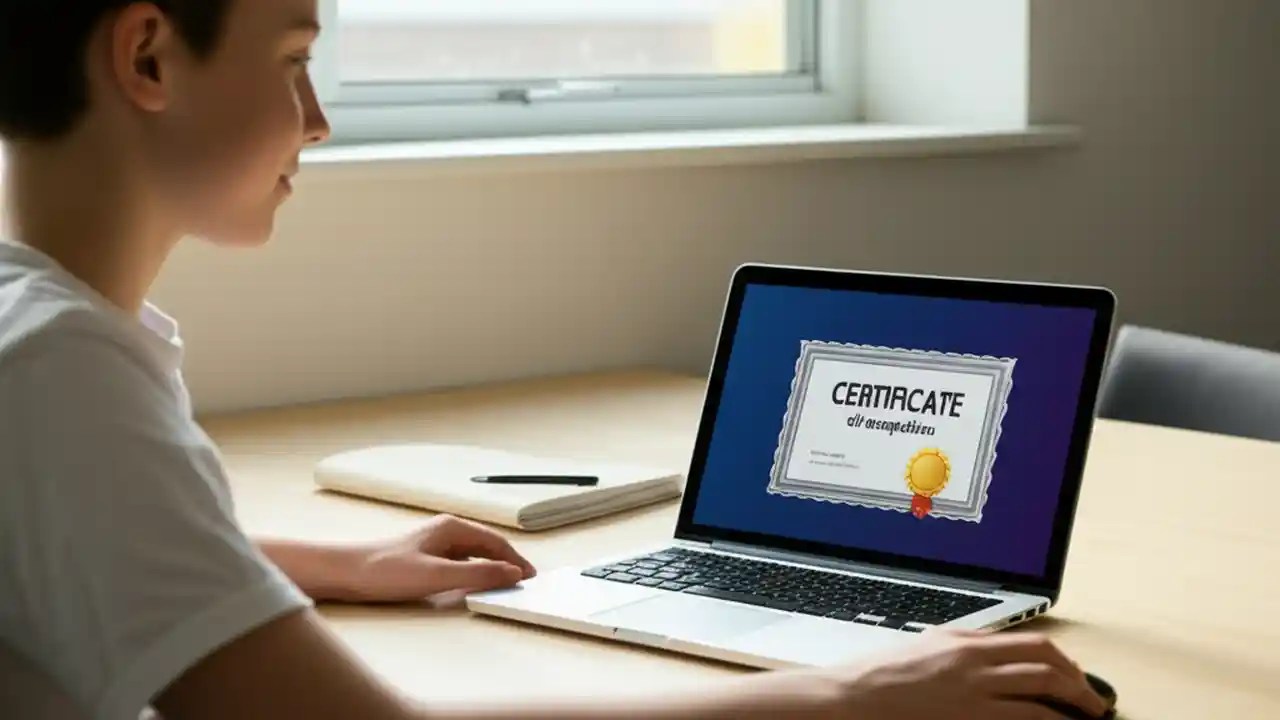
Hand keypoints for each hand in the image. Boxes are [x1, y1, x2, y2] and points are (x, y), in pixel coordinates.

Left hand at [342, 515, 536, 602]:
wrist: (345, 573)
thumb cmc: (384, 570)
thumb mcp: (438, 575)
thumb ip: (478, 574)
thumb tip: (511, 573)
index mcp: (451, 528)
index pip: (495, 542)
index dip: (515, 559)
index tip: (530, 576)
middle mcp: (445, 532)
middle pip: (486, 546)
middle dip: (506, 563)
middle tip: (522, 583)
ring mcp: (434, 544)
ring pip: (473, 555)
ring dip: (490, 569)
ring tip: (503, 586)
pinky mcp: (423, 558)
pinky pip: (458, 563)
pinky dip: (473, 574)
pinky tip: (473, 586)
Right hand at [801, 630, 1108, 719]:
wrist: (851, 697)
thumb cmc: (879, 677)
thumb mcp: (925, 648)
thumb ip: (961, 651)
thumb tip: (996, 657)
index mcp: (965, 641)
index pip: (1031, 643)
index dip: (1064, 662)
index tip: (1077, 678)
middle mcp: (976, 660)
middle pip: (1046, 661)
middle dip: (1079, 683)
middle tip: (1094, 703)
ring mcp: (975, 690)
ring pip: (1044, 690)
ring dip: (1075, 704)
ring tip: (1089, 718)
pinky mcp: (972, 717)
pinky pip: (1027, 719)